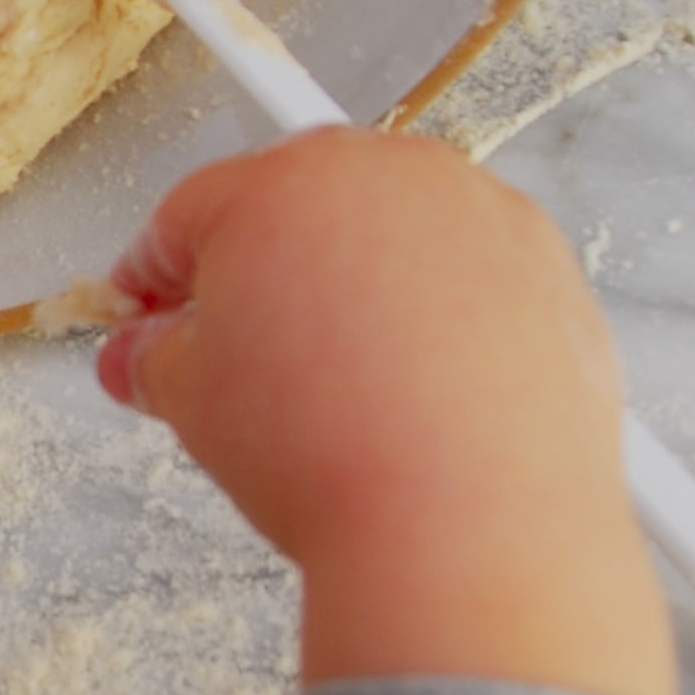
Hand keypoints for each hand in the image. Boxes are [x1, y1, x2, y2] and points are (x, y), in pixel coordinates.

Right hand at [99, 128, 676, 694]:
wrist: (469, 520)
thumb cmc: (326, 451)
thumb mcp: (193, 403)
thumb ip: (155, 358)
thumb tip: (145, 355)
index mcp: (277, 186)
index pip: (189, 215)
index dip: (153, 275)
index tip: (147, 319)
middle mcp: (383, 174)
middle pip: (297, 206)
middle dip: (262, 270)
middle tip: (241, 355)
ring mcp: (477, 211)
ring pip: (392, 233)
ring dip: (360, 285)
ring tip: (343, 385)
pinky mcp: (550, 264)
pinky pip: (472, 273)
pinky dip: (445, 315)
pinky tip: (423, 393)